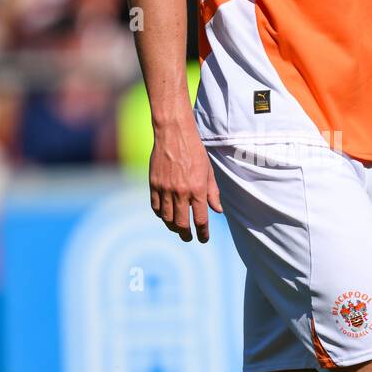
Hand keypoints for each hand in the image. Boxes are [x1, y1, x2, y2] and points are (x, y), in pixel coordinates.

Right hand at [149, 121, 222, 241]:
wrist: (174, 133)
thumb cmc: (195, 151)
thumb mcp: (209, 171)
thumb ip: (213, 193)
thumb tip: (218, 211)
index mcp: (198, 189)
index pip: (200, 220)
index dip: (203, 233)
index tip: (203, 238)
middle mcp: (181, 192)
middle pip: (181, 224)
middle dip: (186, 234)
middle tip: (189, 237)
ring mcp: (165, 189)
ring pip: (167, 218)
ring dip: (173, 226)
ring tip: (177, 227)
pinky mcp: (153, 184)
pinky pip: (155, 207)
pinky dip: (160, 214)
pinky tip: (165, 215)